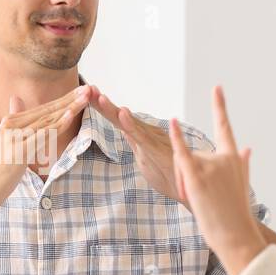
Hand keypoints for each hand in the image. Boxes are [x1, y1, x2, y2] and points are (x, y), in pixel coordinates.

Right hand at [0, 86, 88, 216]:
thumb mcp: (6, 142)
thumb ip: (15, 121)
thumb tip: (15, 99)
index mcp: (11, 122)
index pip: (43, 108)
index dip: (64, 99)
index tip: (81, 91)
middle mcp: (12, 125)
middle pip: (48, 110)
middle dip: (70, 98)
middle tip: (90, 88)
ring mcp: (15, 136)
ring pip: (48, 119)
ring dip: (69, 107)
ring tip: (86, 96)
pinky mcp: (19, 150)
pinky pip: (43, 135)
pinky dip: (58, 124)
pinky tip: (71, 115)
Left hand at [85, 85, 188, 205]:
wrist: (190, 187)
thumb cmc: (170, 175)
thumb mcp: (146, 160)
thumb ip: (136, 144)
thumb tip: (126, 132)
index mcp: (140, 137)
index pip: (117, 120)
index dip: (101, 108)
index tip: (85, 95)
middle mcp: (145, 134)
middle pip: (118, 117)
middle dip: (101, 103)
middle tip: (87, 87)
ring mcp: (150, 140)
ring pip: (127, 123)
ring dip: (112, 109)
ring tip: (99, 96)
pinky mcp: (156, 149)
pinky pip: (141, 136)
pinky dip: (131, 124)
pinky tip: (122, 113)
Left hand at [168, 86, 265, 274]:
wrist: (236, 235)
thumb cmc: (235, 214)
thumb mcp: (241, 185)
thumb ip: (243, 163)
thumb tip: (248, 148)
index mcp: (234, 159)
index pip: (225, 128)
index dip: (219, 107)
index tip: (216, 89)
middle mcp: (224, 157)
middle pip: (192, 154)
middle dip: (187, 176)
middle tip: (202, 200)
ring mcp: (210, 165)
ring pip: (184, 162)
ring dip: (184, 183)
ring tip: (200, 202)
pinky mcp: (197, 175)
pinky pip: (182, 153)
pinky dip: (176, 138)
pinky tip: (172, 122)